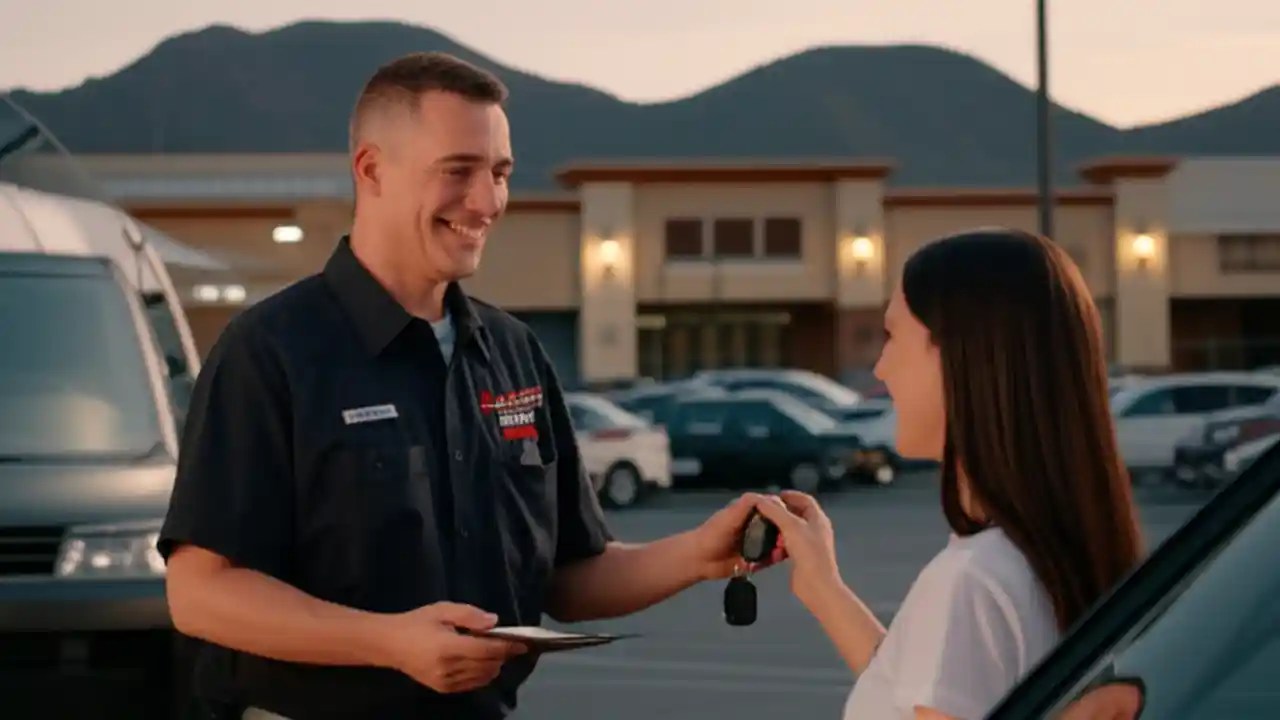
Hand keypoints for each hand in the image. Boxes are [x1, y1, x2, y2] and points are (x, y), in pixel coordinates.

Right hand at [376, 601, 527, 692]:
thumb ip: (469, 615)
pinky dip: (482, 674)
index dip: (507, 647)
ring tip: (495, 652)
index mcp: (448, 647)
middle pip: (488, 665)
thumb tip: (494, 622)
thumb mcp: (442, 610)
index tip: (523, 643)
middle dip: (503, 656)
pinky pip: (472, 684)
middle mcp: (448, 668)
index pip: (486, 650)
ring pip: (482, 677)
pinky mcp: (443, 689)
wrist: (389, 644)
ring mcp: (445, 682)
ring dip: (494, 665)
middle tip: (509, 644)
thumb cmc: (417, 622)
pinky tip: (482, 662)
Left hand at [691, 492, 786, 579]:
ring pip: (778, 542)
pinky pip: (772, 558)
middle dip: (788, 529)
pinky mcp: (757, 560)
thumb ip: (749, 503)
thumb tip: (774, 497)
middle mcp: (757, 527)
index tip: (794, 515)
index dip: (784, 511)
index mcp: (752, 513)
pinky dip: (778, 556)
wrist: (700, 559)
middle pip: (779, 526)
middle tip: (795, 533)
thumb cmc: (714, 532)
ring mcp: (758, 544)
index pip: (774, 509)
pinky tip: (781, 555)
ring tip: (789, 544)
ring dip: (785, 543)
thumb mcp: (732, 513)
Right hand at [751, 491, 840, 608]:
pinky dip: (779, 544)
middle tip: (764, 512)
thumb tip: (760, 499)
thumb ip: (775, 511)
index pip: (804, 499)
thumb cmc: (807, 552)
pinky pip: (788, 545)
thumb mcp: (791, 526)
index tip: (773, 496)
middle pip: (797, 514)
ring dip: (778, 529)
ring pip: (791, 531)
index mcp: (818, 518)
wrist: (816, 584)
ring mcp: (810, 544)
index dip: (790, 495)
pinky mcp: (802, 557)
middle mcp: (815, 529)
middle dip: (780, 513)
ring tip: (764, 529)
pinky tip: (769, 547)